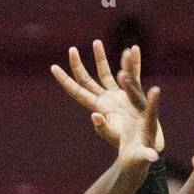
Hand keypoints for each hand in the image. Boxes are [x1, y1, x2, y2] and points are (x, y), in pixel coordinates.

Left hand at [51, 39, 163, 169]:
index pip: (78, 92)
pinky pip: (131, 74)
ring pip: (106, 73)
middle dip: (78, 65)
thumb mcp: (115, 138)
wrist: (140, 152)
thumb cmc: (127, 149)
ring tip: (96, 42)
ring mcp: (117, 97)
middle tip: (71, 49)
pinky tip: (132, 49)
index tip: (53, 68)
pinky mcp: (131, 95)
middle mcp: (105, 101)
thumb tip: (95, 116)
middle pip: (87, 79)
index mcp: (99, 109)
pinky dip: (131, 62)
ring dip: (101, 58)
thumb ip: (104, 129)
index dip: (65, 80)